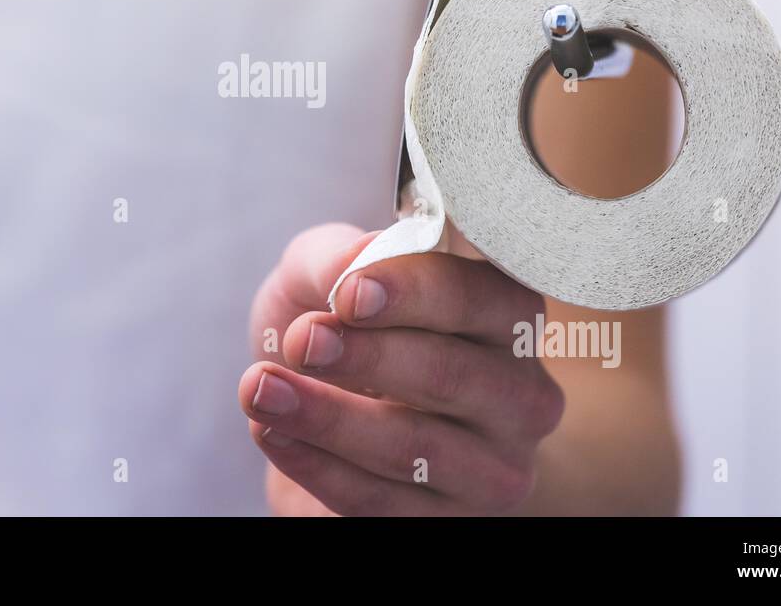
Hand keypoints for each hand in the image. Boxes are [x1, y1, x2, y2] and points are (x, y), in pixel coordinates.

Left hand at [240, 223, 563, 515]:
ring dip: (326, 417)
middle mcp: (520, 394)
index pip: (478, 299)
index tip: (348, 293)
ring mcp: (492, 468)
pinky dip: (317, 466)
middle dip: (368, 357)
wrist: (326, 407)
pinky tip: (271, 432)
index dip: (413, 293)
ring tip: (260, 389)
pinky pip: (381, 501)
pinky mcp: (446, 522)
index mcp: (506, 316)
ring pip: (413, 447)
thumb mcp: (328, 271)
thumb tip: (352, 267)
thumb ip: (340, 258)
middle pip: (449, 375)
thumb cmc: (344, 324)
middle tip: (301, 342)